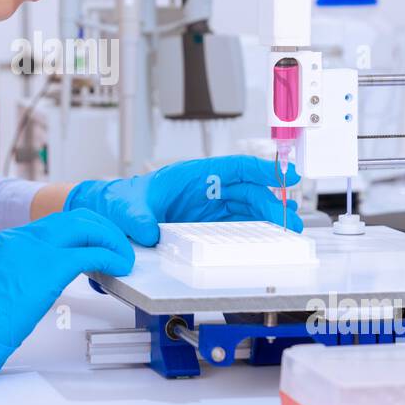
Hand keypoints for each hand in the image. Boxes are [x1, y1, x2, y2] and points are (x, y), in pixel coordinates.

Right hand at [0, 209, 133, 404]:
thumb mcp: (3, 283)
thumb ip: (26, 270)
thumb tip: (50, 276)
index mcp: (11, 239)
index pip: (58, 222)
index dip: (85, 229)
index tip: (99, 241)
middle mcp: (23, 237)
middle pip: (76, 217)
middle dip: (104, 229)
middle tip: (118, 246)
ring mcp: (34, 249)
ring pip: (86, 227)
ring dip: (111, 240)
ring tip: (122, 256)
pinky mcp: (48, 268)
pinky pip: (90, 253)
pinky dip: (110, 256)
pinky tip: (118, 267)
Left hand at [64, 154, 301, 245]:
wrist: (114, 215)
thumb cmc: (122, 201)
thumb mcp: (126, 207)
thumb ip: (136, 217)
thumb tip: (147, 231)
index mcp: (193, 174)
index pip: (234, 167)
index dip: (262, 169)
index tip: (285, 174)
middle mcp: (207, 189)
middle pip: (248, 191)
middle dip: (272, 203)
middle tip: (290, 220)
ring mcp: (210, 207)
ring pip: (248, 209)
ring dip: (269, 218)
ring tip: (288, 230)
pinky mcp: (209, 225)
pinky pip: (238, 225)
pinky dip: (256, 230)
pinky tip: (271, 237)